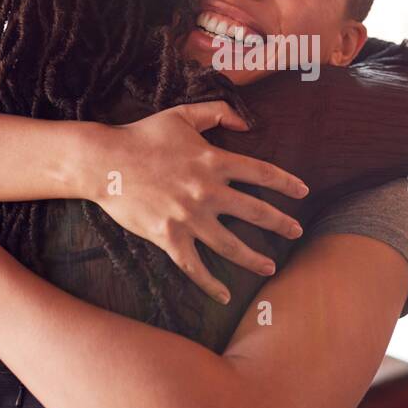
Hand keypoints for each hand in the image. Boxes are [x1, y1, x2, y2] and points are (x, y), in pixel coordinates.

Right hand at [92, 101, 309, 303]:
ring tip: (271, 267)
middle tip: (297, 231)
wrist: (104, 162)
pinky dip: (211, 284)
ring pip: (231, 246)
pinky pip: (195, 267)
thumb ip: (218, 112)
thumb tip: (248, 122)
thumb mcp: (183, 114)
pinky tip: (225, 295)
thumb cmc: (143, 135)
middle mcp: (207, 191)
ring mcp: (188, 217)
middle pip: (256, 213)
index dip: (287, 184)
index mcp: (214, 160)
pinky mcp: (168, 238)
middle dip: (282, 224)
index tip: (303, 192)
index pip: (263, 174)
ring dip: (255, 259)